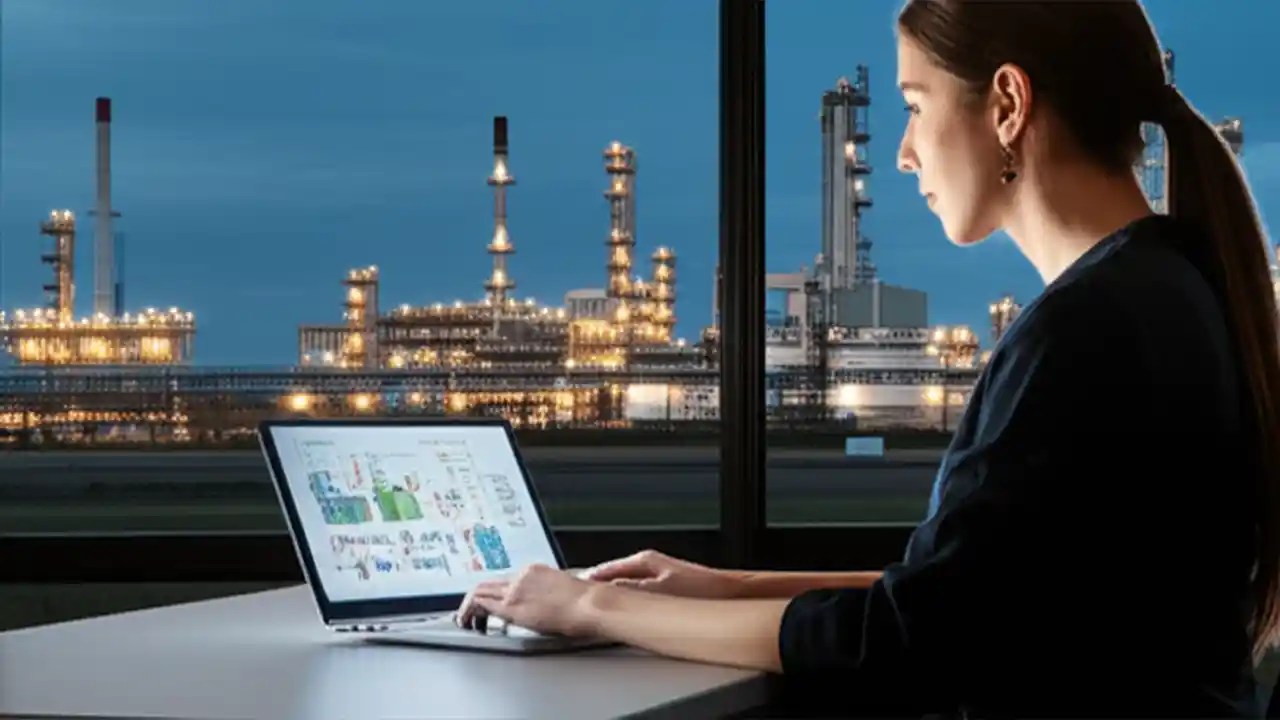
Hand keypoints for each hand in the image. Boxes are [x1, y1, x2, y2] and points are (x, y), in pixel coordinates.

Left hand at [455, 564, 596, 636]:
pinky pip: (485, 604)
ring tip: (464, 620)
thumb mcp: (561, 592)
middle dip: (474, 599)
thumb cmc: (586, 602)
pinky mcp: (513, 606)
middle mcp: (521, 577)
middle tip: (468, 614)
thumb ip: (543, 595)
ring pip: (481, 592)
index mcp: (535, 572)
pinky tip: (468, 621)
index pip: (505, 581)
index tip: (488, 604)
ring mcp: (515, 590)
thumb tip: (537, 607)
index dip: (492, 594)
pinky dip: (471, 611)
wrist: (590, 604)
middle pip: (488, 585)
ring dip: (470, 607)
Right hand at [580, 549, 741, 598]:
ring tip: (599, 609)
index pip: (603, 571)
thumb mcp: (656, 592)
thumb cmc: (701, 590)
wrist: (732, 594)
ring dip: (612, 597)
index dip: (585, 582)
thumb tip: (602, 589)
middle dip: (596, 589)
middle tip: (579, 601)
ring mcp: (660, 576)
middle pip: (612, 577)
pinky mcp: (669, 588)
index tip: (571, 590)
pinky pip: (639, 595)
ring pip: (625, 586)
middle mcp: (650, 565)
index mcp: (643, 561)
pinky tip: (628, 614)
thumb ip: (626, 589)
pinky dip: (628, 603)